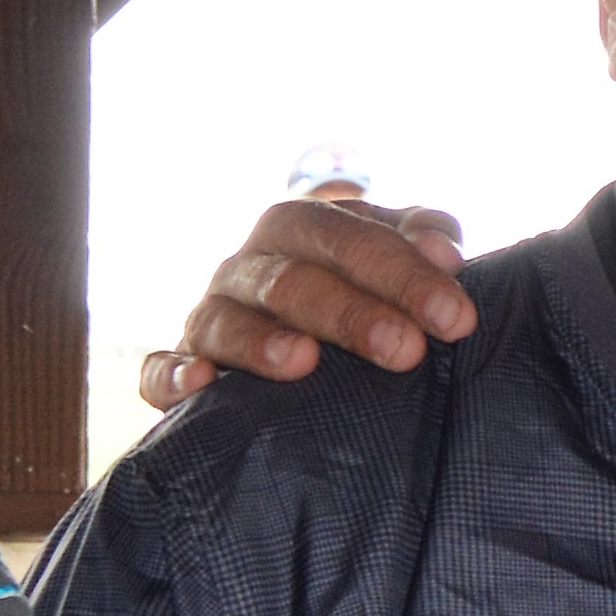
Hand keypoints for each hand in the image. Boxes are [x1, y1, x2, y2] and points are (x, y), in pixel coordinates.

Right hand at [150, 193, 472, 407]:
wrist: (296, 343)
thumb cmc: (358, 293)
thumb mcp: (392, 258)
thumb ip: (423, 238)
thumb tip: (445, 251)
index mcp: (298, 230)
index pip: (343, 234)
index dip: (401, 272)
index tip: (455, 316)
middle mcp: (248, 267)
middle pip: (290, 277)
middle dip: (350, 313)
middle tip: (406, 351)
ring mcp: (209, 316)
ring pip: (226, 319)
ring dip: (262, 341)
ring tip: (303, 363)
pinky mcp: (180, 368)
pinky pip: (160, 369)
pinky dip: (173, 374)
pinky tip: (200, 385)